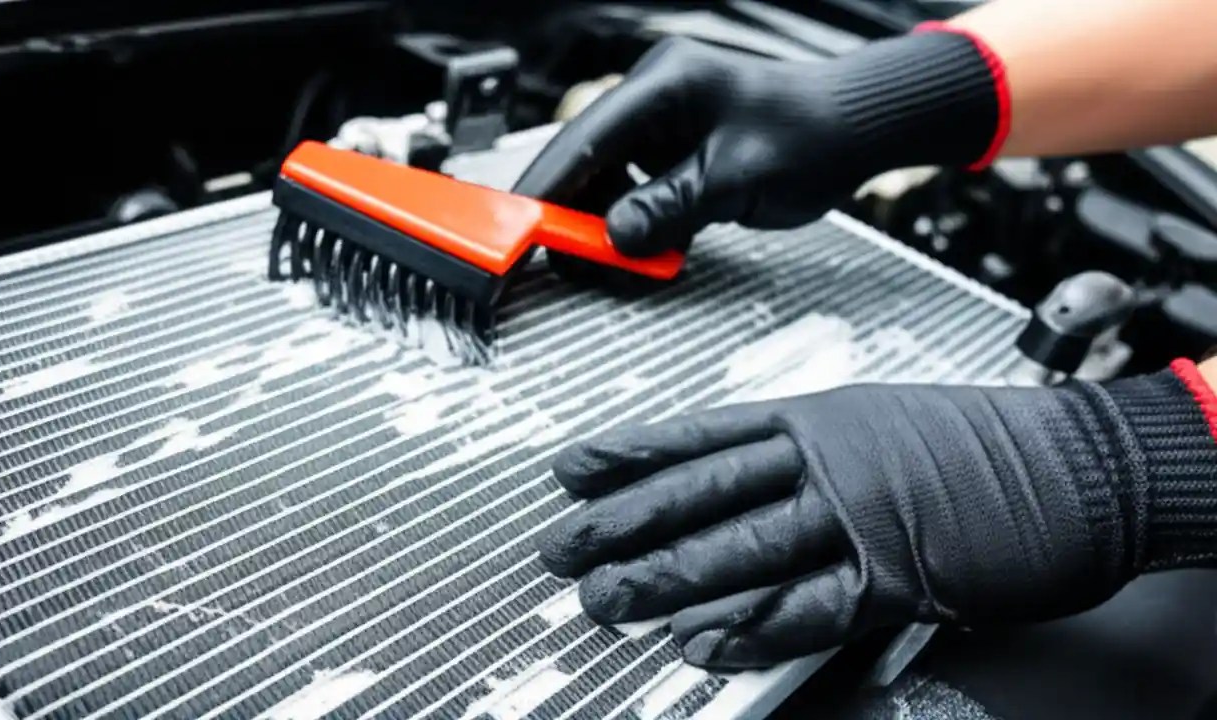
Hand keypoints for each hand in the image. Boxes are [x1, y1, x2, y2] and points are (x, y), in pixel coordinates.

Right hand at [513, 31, 1001, 255]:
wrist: (858, 130)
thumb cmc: (811, 136)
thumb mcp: (737, 177)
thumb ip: (670, 206)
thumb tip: (614, 237)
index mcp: (664, 84)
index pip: (584, 138)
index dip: (546, 186)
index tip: (518, 228)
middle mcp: (655, 97)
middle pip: (588, 160)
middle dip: (574, 213)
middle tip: (562, 262)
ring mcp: (665, 123)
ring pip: (609, 180)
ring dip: (606, 224)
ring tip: (608, 265)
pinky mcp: (677, 151)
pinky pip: (638, 189)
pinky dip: (636, 223)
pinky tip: (642, 252)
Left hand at [537, 367, 1216, 669]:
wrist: (1077, 465)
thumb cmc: (981, 444)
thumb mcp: (881, 421)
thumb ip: (811, 446)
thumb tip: (751, 473)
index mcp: (817, 417)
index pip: (701, 435)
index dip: (630, 455)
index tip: (572, 470)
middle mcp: (824, 460)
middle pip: (700, 493)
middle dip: (623, 523)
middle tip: (562, 548)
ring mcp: (857, 516)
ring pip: (737, 549)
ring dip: (665, 581)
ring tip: (606, 601)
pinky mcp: (895, 576)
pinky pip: (806, 608)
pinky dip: (749, 628)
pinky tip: (700, 643)